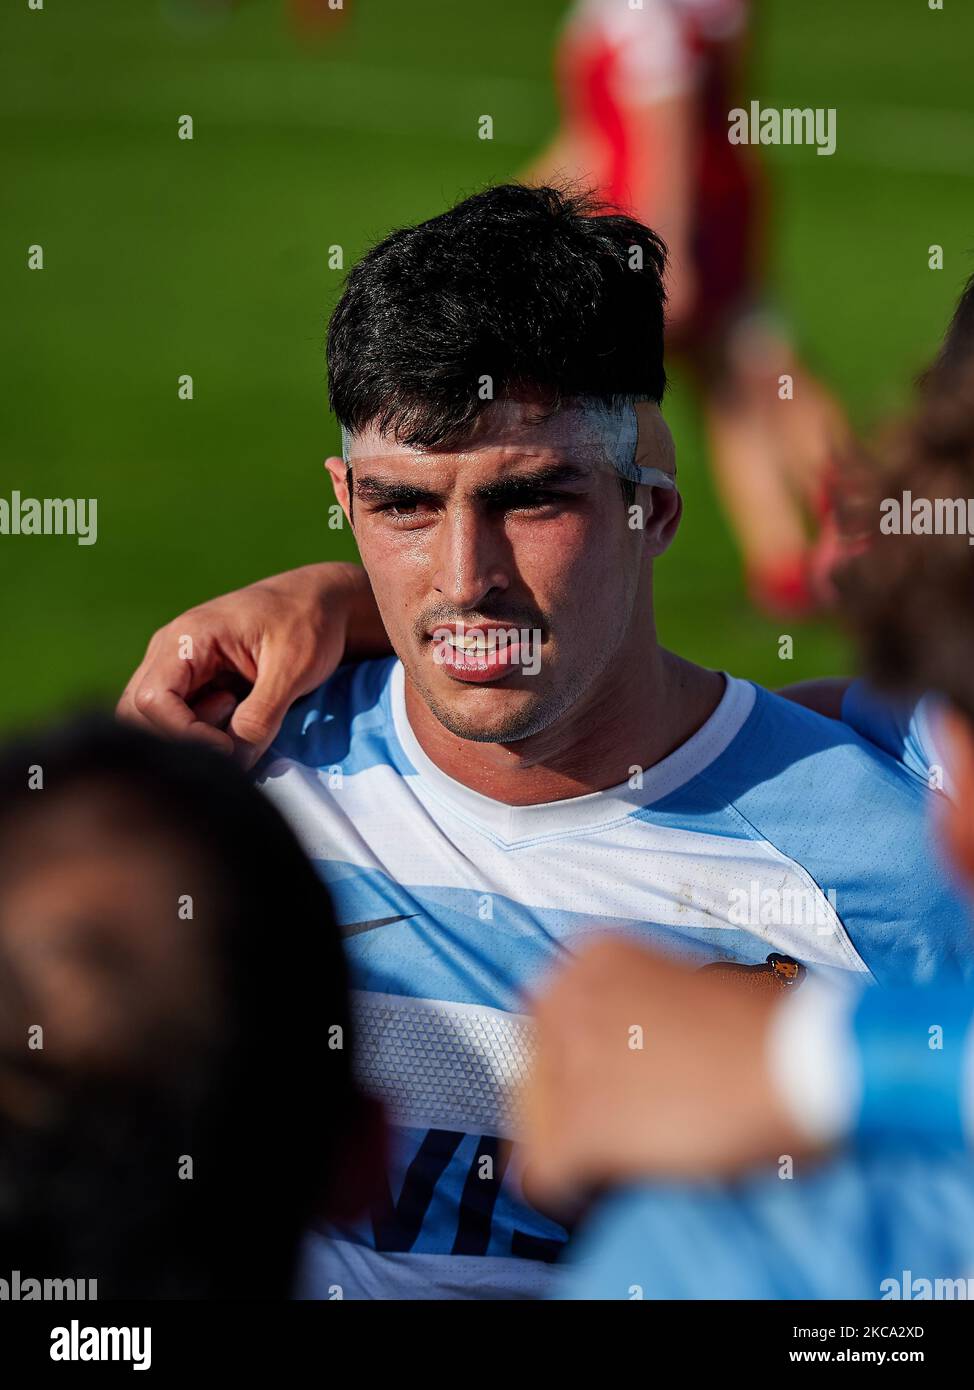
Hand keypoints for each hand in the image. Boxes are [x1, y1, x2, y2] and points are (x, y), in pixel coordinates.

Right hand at [117, 562, 378, 767]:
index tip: (230, 748)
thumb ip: (261, 716)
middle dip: (181, 737)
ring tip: (237, 715)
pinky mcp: (193, 682)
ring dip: (191, 735)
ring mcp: (178, 667)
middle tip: (231, 734)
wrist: (322, 602)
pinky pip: (178, 718)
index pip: (152, 700)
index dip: (185, 735)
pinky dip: (202, 732)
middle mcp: (170, 652)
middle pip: (138, 713)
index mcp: (187, 638)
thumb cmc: (308, 623)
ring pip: (154, 720)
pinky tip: (237, 716)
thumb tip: (235, 764)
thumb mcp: (293, 669)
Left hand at [520, 940, 810, 1211]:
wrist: (796, 1060)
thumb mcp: (686, 986)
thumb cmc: (765, 1029)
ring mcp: (568, 1060)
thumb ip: (642, 1011)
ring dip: (571, 1146)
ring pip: (534, 1123)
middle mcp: (568, 998)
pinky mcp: (578, 1123)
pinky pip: (544, 1173)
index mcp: (595, 958)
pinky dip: (571, 1191)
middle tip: (616, 1130)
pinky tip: (603, 1189)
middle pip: (533, 1069)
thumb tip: (630, 1058)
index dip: (575, 1065)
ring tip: (616, 1160)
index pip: (547, 1022)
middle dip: (566, 1103)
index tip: (605, 1089)